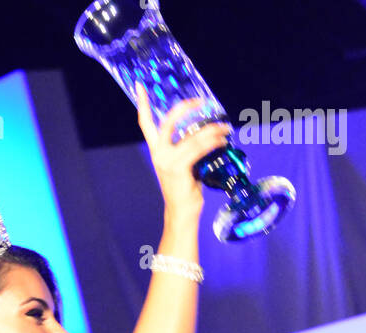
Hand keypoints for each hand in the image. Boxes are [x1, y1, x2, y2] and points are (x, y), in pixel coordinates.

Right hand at [136, 85, 230, 216]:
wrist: (180, 212)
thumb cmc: (183, 188)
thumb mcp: (181, 164)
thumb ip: (185, 147)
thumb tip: (205, 132)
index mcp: (156, 150)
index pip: (145, 123)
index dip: (142, 103)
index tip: (140, 85)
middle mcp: (159, 153)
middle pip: (169, 121)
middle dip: (185, 108)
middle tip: (201, 101)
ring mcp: (168, 161)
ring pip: (193, 136)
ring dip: (213, 130)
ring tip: (225, 127)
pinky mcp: (180, 169)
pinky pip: (200, 149)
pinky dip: (214, 142)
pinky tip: (223, 140)